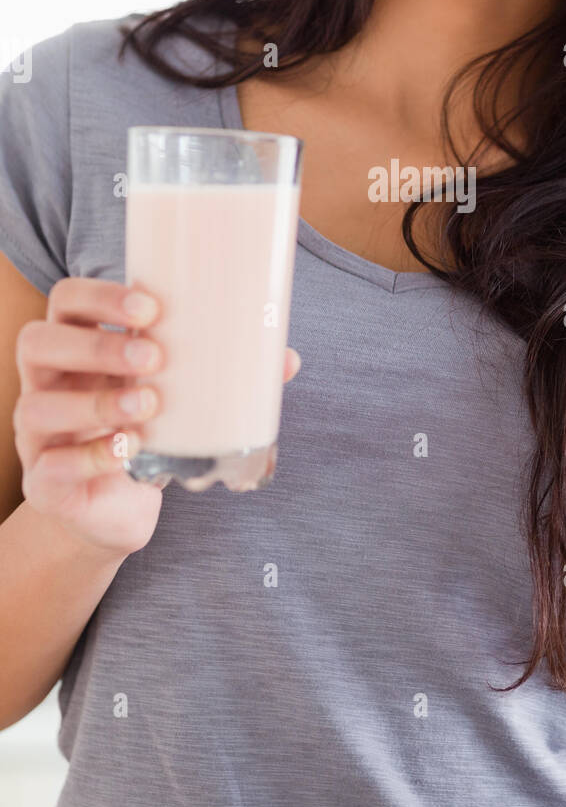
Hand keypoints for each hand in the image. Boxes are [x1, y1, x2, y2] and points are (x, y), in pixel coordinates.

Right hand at [13, 277, 300, 557]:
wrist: (111, 509)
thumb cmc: (143, 431)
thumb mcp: (174, 396)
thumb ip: (220, 375)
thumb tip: (286, 359)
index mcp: (75, 345)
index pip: (67, 301)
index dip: (100, 297)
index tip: (150, 308)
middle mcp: (45, 382)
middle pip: (39, 342)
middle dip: (97, 346)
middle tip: (153, 357)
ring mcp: (36, 434)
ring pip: (38, 406)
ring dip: (97, 403)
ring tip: (148, 406)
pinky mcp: (44, 482)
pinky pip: (52, 466)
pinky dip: (92, 456)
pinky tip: (127, 450)